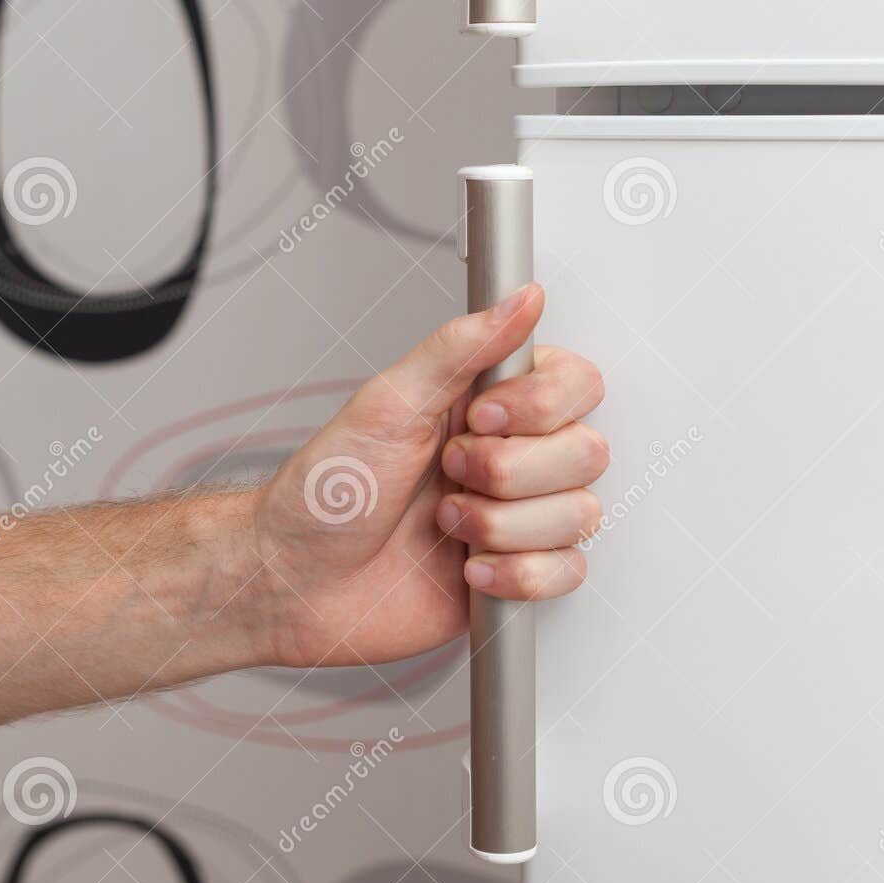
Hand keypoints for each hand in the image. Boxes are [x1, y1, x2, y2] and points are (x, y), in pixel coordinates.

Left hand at [249, 284, 607, 669]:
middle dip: (508, 471)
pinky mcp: (518, 575)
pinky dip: (517, 575)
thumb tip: (521, 299)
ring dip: (502, 525)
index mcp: (489, 404)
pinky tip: (469, 567)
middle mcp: (513, 457)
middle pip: (586, 452)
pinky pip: (567, 572)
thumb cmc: (326, 494)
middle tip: (450, 472)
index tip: (478, 418)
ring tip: (447, 522)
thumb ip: (461, 347)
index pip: (577, 385)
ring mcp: (518, 518)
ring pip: (579, 515)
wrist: (296, 583)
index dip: (539, 407)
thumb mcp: (387, 403)